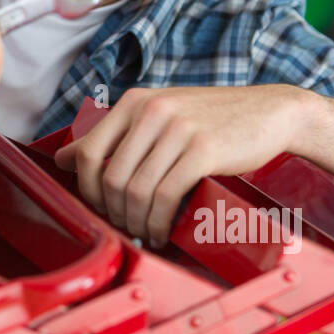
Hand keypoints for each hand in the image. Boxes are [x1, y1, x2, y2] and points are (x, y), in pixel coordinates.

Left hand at [53, 85, 303, 246]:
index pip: (88, 152)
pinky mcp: (202, 149)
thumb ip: (114, 136)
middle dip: (113, 212)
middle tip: (126, 226)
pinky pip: (165, 196)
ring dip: (136, 222)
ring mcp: (177, 128)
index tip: (102, 208)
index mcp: (135, 101)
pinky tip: (162, 230)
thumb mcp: (160, 117)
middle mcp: (151, 110)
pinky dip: (158, 221)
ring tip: (146, 232)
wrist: (271, 112)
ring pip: (135, 190)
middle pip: (110, 177)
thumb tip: (62, 158)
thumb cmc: (213, 121)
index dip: (88, 189)